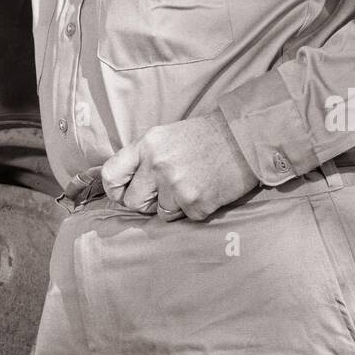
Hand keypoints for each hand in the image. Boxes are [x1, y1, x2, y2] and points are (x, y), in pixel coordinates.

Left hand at [101, 111, 260, 221]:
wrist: (242, 138)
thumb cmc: (203, 138)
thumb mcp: (165, 137)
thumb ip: (142, 157)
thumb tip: (124, 185)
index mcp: (146, 145)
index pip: (111, 175)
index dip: (115, 191)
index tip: (123, 194)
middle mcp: (157, 164)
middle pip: (134, 202)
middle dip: (147, 202)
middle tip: (167, 191)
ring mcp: (176, 185)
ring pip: (161, 213)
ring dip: (175, 205)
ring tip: (192, 184)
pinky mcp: (196, 202)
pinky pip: (185, 218)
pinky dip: (196, 209)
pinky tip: (206, 190)